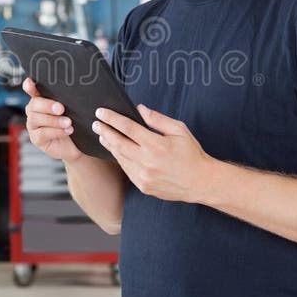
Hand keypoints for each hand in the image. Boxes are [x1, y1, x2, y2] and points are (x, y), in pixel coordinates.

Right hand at [22, 77, 83, 163]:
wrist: (76, 144)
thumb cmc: (73, 123)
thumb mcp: (71, 109)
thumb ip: (66, 100)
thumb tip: (70, 91)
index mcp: (41, 99)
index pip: (32, 89)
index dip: (29, 85)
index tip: (30, 83)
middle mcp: (34, 111)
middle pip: (34, 104)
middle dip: (48, 105)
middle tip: (61, 108)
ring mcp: (33, 125)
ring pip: (37, 119)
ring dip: (54, 120)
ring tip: (68, 122)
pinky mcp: (36, 138)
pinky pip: (42, 133)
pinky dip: (56, 131)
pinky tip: (67, 130)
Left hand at [93, 104, 216, 202]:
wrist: (200, 182)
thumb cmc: (191, 154)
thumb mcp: (179, 130)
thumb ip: (158, 119)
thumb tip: (139, 109)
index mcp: (157, 145)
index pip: (128, 128)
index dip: (112, 119)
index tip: (102, 112)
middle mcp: (148, 162)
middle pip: (118, 143)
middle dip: (105, 131)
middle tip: (96, 123)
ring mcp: (144, 176)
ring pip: (120, 157)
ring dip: (109, 145)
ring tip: (103, 135)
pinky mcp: (143, 186)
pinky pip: (126, 170)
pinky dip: (119, 158)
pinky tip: (116, 150)